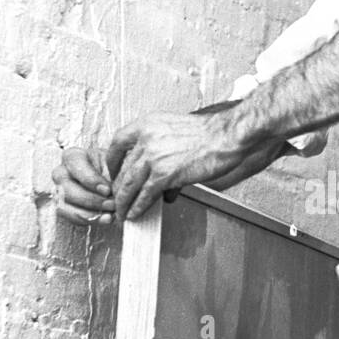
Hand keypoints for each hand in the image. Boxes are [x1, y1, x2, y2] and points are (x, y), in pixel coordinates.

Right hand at [52, 143, 115, 227]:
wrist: (114, 183)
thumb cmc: (112, 169)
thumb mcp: (115, 165)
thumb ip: (113, 171)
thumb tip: (114, 189)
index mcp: (73, 157)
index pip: (74, 164)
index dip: (91, 179)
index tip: (107, 190)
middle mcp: (61, 173)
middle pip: (67, 188)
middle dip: (92, 200)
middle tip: (112, 205)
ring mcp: (59, 192)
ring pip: (65, 206)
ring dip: (90, 213)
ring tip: (110, 215)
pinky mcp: (64, 208)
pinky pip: (72, 218)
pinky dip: (91, 220)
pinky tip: (106, 219)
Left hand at [105, 108, 260, 221]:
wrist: (226, 136)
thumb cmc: (210, 134)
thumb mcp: (178, 133)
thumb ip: (165, 152)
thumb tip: (165, 179)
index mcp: (148, 124)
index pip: (118, 142)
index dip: (112, 160)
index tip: (113, 171)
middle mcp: (145, 139)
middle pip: (122, 167)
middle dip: (118, 187)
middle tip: (117, 198)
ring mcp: (152, 157)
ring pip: (129, 184)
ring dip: (124, 201)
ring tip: (122, 212)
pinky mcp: (163, 174)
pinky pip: (144, 195)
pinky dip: (138, 206)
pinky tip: (136, 213)